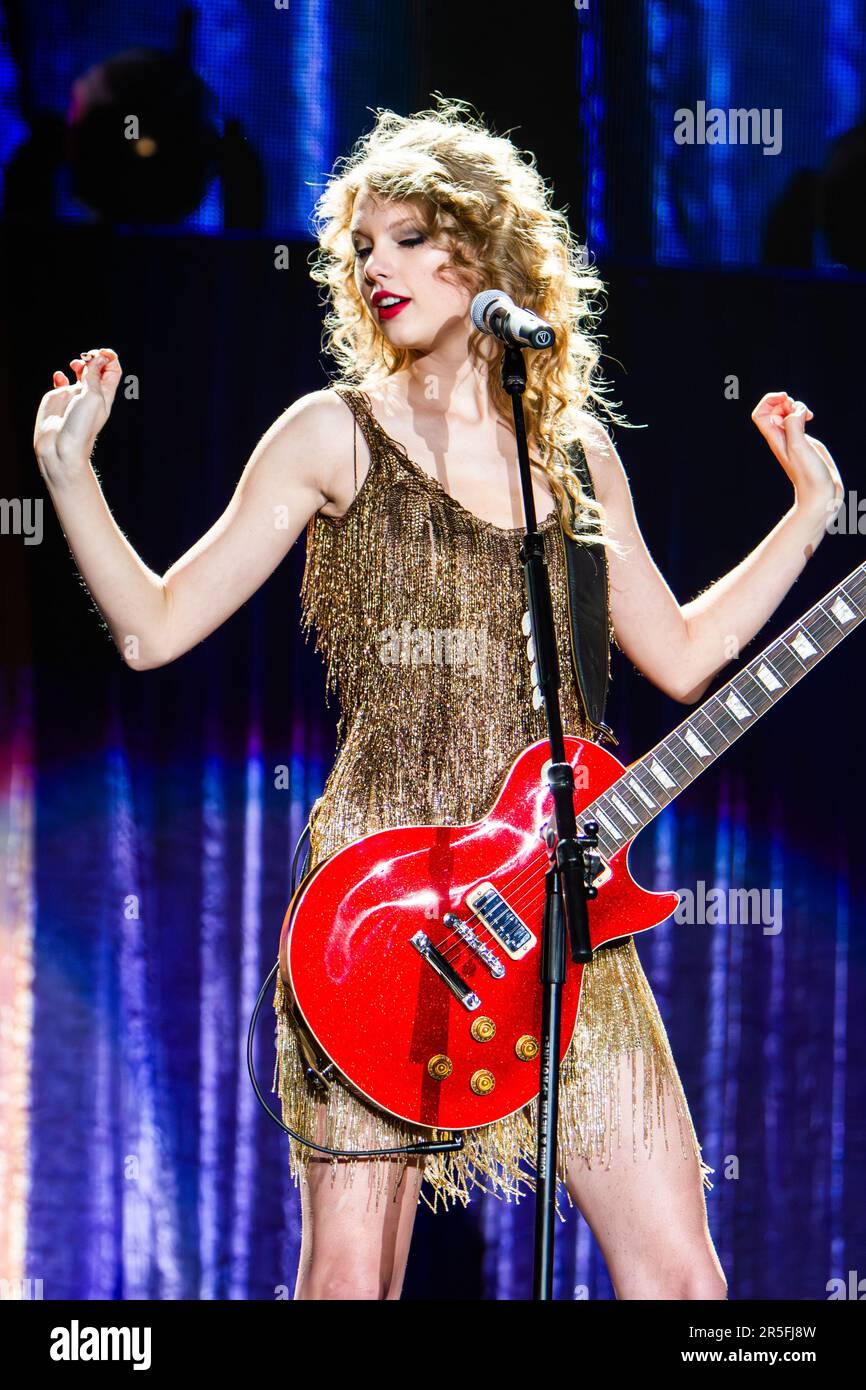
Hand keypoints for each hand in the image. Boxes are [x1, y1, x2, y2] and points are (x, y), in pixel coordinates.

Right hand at [33, 347, 122, 484]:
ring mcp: (74, 395)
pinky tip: (59, 377)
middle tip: (85, 358)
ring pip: (80, 372)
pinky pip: (61, 381)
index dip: (109, 358)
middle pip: (97, 368)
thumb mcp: (92, 396)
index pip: (113, 370)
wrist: (60, 446)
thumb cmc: (80, 426)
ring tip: (75, 365)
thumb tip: (99, 358)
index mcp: (105, 394)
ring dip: (78, 363)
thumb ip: (94, 376)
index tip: (100, 352)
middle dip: (92, 358)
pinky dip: (60, 375)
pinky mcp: (58, 397)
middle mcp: (91, 394)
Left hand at [751, 392, 842, 510]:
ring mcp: (793, 439)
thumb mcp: (798, 446)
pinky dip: (803, 413)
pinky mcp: (805, 442)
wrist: (819, 494)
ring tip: (807, 413)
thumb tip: (796, 410)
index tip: (785, 398)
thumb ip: (794, 425)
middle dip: (785, 402)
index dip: (769, 401)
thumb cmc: (808, 474)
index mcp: (775, 438)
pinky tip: (810, 417)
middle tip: (797, 408)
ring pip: (787, 414)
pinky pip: (799, 421)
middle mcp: (782, 437)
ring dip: (796, 406)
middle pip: (774, 410)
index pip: (760, 414)